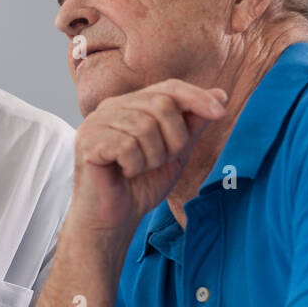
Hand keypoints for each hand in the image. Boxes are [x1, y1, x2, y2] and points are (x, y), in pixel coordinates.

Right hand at [70, 79, 226, 237]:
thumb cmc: (140, 186)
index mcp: (130, 104)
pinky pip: (127, 146)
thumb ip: (193, 123)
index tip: (220, 113)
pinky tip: (124, 173)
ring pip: (145, 127)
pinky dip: (134, 166)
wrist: (114, 219)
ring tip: (139, 170)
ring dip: (152, 158)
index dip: (196, 97)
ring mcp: (95, 122)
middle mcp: (111, 107)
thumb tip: (219, 94)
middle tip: (161, 161)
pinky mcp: (87, 142)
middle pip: (161, 104)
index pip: (169, 87)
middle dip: (173, 139)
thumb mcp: (176, 151)